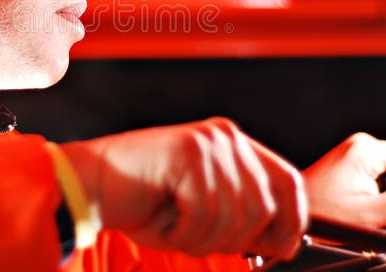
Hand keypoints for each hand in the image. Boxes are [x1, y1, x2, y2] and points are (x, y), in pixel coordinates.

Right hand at [61, 117, 307, 258]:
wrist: (92, 186)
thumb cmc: (143, 202)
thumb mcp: (206, 211)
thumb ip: (244, 216)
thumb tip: (286, 242)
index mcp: (233, 144)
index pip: (288, 182)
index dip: (293, 222)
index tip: (282, 249)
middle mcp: (225, 136)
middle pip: (265, 208)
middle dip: (233, 240)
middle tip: (194, 237)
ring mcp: (207, 143)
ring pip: (235, 217)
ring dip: (201, 239)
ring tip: (173, 226)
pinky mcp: (187, 154)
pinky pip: (204, 215)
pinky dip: (181, 233)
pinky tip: (161, 218)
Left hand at [303, 132, 385, 226]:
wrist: (296, 210)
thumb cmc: (321, 210)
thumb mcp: (368, 213)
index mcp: (366, 150)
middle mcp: (362, 145)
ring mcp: (357, 151)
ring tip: (372, 207)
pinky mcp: (353, 160)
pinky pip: (383, 172)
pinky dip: (381, 190)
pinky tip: (365, 201)